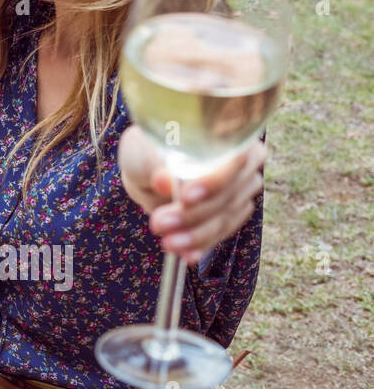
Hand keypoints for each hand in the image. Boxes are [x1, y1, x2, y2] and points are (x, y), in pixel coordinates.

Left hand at [119, 126, 265, 264]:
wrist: (147, 169)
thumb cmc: (147, 148)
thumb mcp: (143, 148)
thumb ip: (154, 162)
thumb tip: (165, 182)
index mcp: (229, 133)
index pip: (235, 158)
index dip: (213, 180)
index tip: (185, 197)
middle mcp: (245, 161)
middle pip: (229, 193)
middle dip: (194, 214)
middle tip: (159, 223)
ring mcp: (242, 189)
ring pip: (225, 217)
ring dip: (196, 234)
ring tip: (167, 242)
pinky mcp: (233, 213)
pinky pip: (222, 232)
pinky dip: (202, 245)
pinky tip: (186, 255)